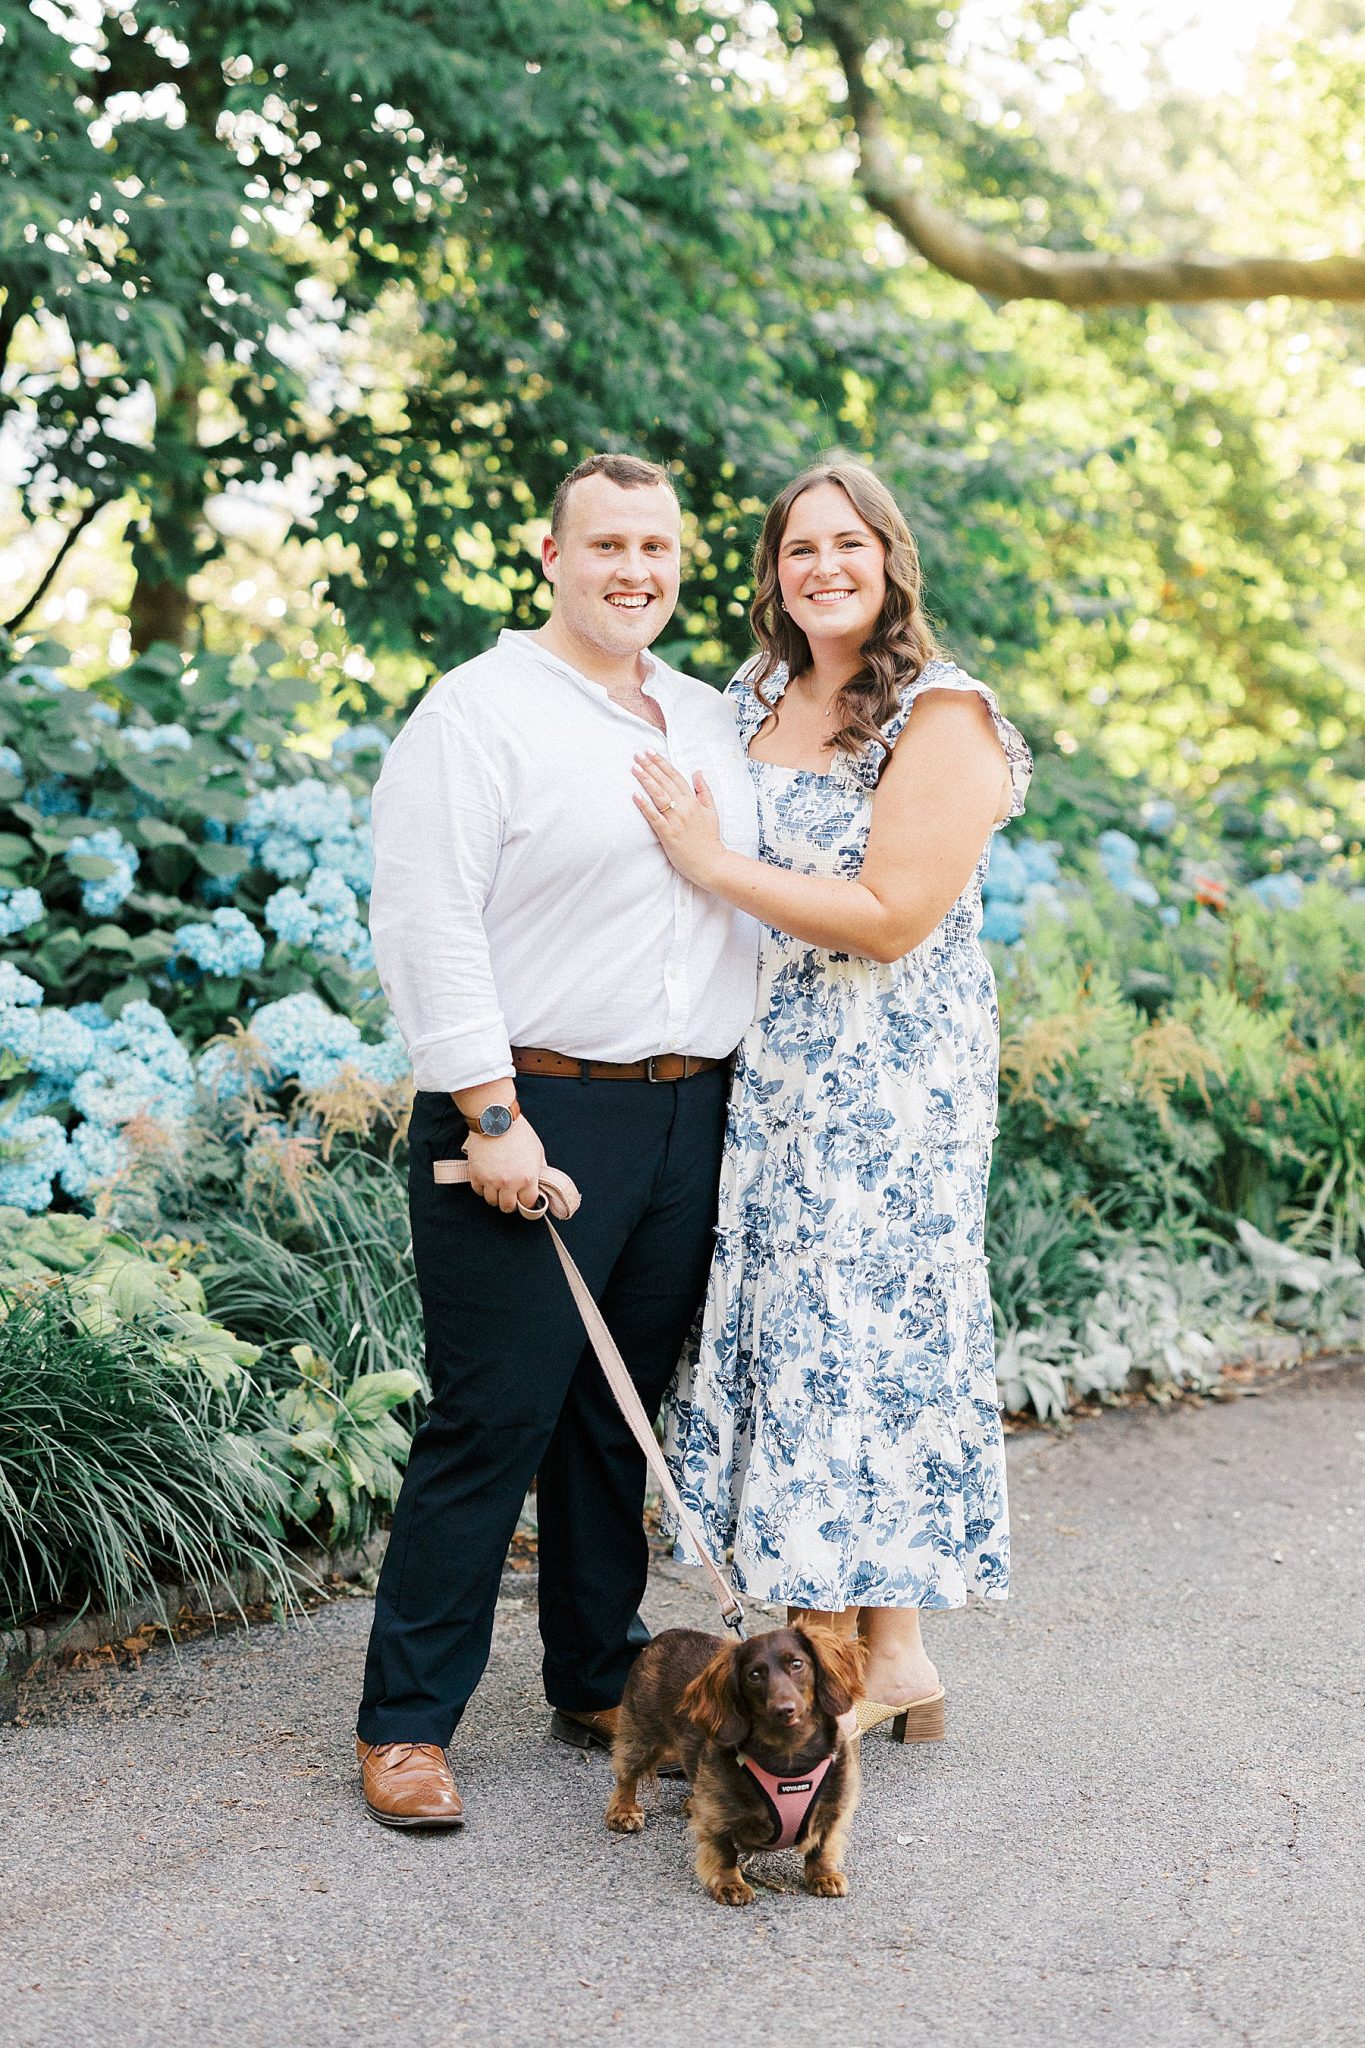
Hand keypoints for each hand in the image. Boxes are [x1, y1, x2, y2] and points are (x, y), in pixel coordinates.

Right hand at [463, 1114, 547, 1214]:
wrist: (497, 1119)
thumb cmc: (520, 1133)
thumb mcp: (538, 1152)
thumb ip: (539, 1171)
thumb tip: (541, 1184)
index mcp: (527, 1178)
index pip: (528, 1204)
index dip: (527, 1202)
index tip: (525, 1199)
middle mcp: (509, 1183)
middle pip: (507, 1207)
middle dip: (511, 1202)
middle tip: (511, 1195)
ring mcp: (491, 1180)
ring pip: (491, 1201)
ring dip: (495, 1196)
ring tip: (498, 1185)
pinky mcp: (476, 1174)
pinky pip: (478, 1191)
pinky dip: (482, 1187)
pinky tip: (487, 1179)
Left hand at [632, 751, 725, 887]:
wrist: (711, 863)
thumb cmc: (710, 839)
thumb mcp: (712, 811)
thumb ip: (704, 791)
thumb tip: (697, 772)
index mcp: (694, 801)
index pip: (676, 777)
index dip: (662, 763)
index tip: (651, 751)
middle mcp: (684, 808)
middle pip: (665, 782)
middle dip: (650, 766)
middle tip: (637, 754)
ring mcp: (676, 821)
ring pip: (659, 796)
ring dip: (646, 780)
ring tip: (634, 768)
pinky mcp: (668, 834)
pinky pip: (654, 817)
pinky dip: (644, 806)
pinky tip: (634, 795)